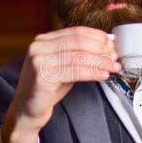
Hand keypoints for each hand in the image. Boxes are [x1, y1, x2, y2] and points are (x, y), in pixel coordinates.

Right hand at [1, 27, 120, 142]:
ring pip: (78, 56)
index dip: (97, 36)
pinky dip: (91, 72)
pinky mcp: (42, 76)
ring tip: (113, 66)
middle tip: (115, 56)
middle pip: (78, 42)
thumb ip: (79, 55)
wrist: (26, 110)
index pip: (75, 31)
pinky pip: (74, 71)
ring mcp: (39, 60)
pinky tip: (102, 75)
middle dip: (101, 49)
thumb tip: (106, 49)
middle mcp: (39, 47)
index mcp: (44, 40)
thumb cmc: (47, 88)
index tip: (112, 44)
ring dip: (99, 61)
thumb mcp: (63, 66)